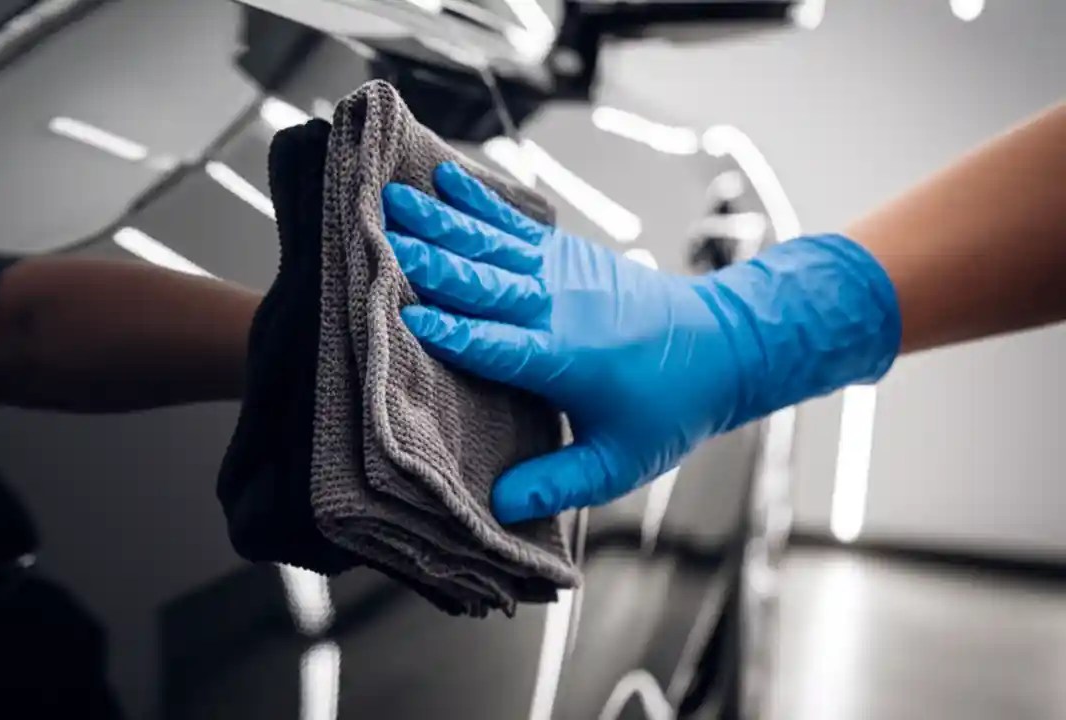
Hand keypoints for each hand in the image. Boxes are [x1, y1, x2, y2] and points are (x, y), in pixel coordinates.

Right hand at [383, 162, 899, 522]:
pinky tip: (446, 175)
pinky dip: (479, 199)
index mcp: (565, 359)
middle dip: (429, 260)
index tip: (403, 314)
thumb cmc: (668, 409)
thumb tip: (497, 506)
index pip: (496, 343)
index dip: (450, 330)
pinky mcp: (568, 253)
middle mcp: (559, 307)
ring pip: (491, 243)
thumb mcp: (619, 463)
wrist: (724, 345)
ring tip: (393, 197)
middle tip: (378, 240)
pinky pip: (515, 222)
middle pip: (483, 281)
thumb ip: (557, 484)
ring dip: (440, 220)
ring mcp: (563, 272)